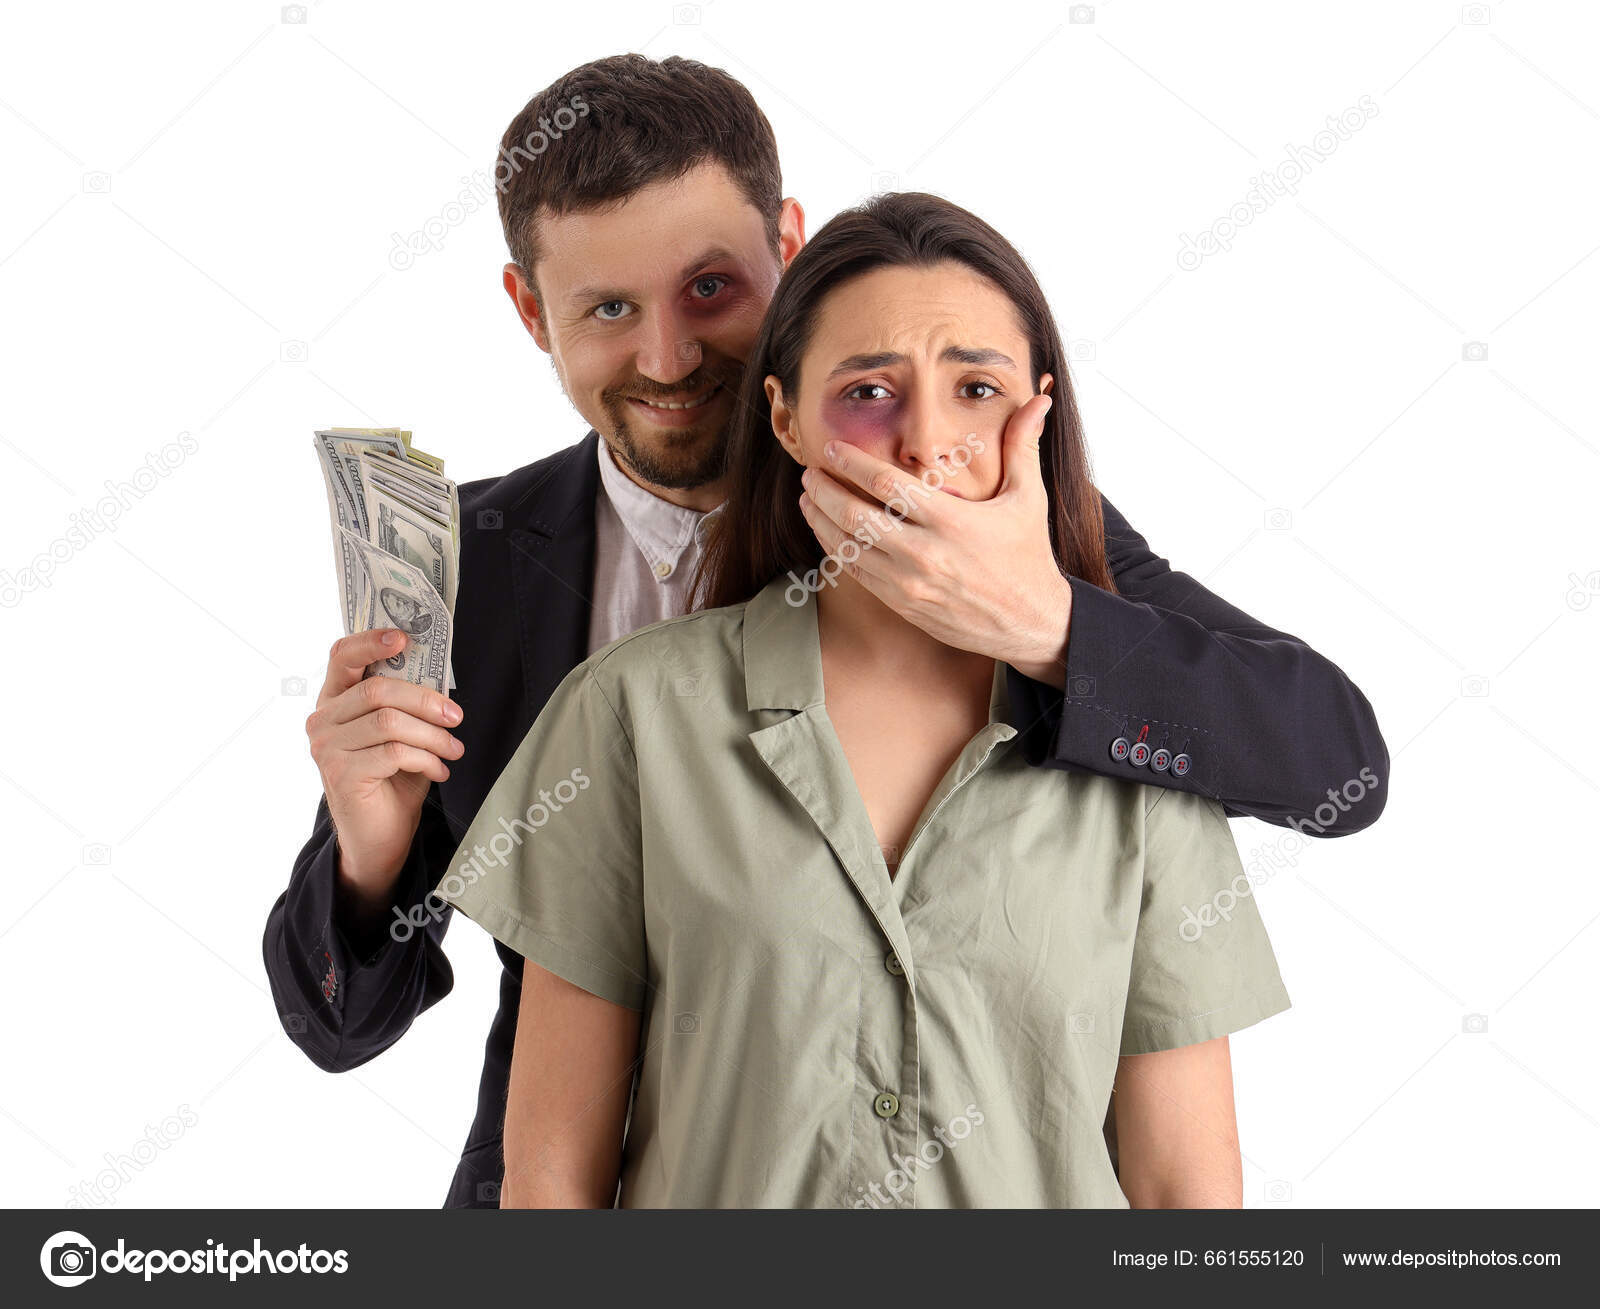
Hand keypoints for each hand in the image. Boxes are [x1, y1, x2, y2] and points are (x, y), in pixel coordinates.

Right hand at [304, 630, 464, 916]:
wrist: (379, 837)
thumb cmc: (393, 779)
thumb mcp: (402, 733)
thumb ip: (407, 703)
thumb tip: (439, 676)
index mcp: (334, 700)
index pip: (342, 655)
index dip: (372, 640)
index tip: (406, 637)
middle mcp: (322, 720)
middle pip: (379, 689)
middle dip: (427, 700)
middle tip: (457, 717)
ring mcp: (326, 747)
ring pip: (390, 722)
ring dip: (433, 736)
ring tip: (454, 750)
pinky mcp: (340, 773)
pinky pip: (394, 752)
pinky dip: (426, 759)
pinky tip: (440, 771)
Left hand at [796, 393, 1073, 686]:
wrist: (1031, 623)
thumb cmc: (1028, 556)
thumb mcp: (1029, 499)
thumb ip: (1023, 447)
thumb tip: (1038, 402)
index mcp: (952, 521)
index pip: (887, 484)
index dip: (853, 462)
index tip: (832, 448)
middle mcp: (925, 553)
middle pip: (855, 516)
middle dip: (824, 490)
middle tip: (809, 472)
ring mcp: (909, 583)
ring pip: (848, 548)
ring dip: (821, 520)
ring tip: (808, 498)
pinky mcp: (902, 604)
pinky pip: (857, 573)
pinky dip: (836, 550)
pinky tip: (826, 532)